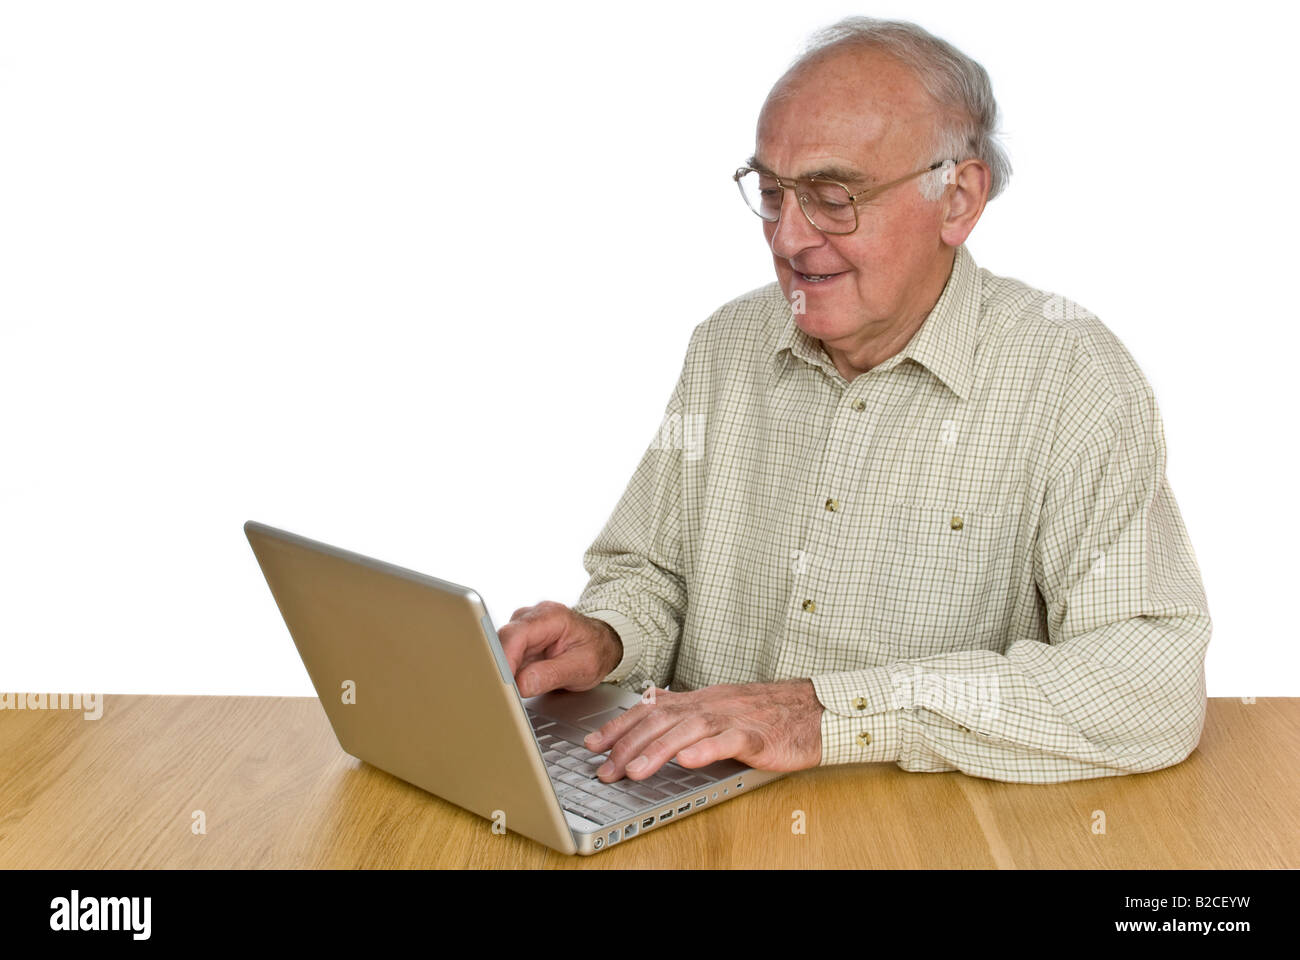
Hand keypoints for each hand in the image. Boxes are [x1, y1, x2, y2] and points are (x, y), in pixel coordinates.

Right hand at [497, 600, 622, 697]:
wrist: (602, 643)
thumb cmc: (596, 650)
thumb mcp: (582, 668)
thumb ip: (551, 675)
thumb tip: (521, 684)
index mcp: (551, 616)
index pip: (516, 635)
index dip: (504, 660)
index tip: (503, 683)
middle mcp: (532, 616)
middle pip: (502, 640)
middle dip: (501, 668)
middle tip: (506, 695)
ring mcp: (523, 626)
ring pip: (499, 648)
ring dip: (504, 671)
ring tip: (514, 691)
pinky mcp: (518, 638)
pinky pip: (504, 654)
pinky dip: (507, 671)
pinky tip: (516, 684)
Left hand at [583, 679, 822, 780]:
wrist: (813, 710)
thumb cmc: (766, 715)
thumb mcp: (720, 712)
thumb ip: (688, 719)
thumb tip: (651, 727)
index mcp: (699, 701)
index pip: (650, 710)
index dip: (619, 726)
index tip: (593, 744)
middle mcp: (710, 705)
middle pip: (661, 720)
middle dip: (627, 744)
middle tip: (604, 768)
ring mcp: (733, 719)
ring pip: (688, 730)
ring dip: (657, 750)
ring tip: (634, 769)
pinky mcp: (757, 736)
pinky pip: (728, 741)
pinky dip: (706, 750)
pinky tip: (687, 761)